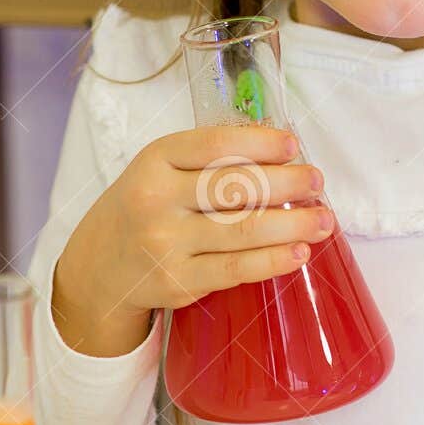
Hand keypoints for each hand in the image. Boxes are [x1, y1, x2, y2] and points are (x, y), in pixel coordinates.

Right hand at [52, 125, 332, 356]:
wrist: (100, 265)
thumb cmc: (146, 206)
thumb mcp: (162, 168)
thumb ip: (210, 157)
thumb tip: (282, 147)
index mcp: (155, 159)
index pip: (215, 144)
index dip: (260, 142)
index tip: (293, 144)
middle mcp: (157, 199)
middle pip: (235, 187)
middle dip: (287, 183)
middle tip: (317, 182)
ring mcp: (166, 243)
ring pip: (243, 231)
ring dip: (293, 225)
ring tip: (324, 221)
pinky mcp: (178, 281)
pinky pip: (236, 269)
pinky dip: (273, 260)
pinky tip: (299, 253)